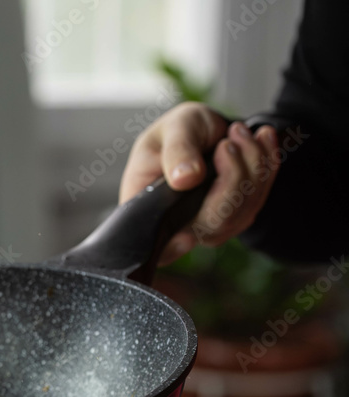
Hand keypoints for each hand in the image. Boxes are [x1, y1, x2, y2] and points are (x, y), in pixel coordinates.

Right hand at [119, 101, 280, 264]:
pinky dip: (266, 165)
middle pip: (214, 223)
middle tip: (229, 139)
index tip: (186, 238)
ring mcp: (209, 224)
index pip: (157, 243)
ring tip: (240, 131)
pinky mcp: (234, 215)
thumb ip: (177, 152)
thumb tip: (186, 179)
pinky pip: (258, 198)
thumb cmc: (178, 130)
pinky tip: (263, 139)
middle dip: (233, 177)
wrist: (202, 128)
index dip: (173, 248)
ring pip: (242, 211)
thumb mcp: (172, 129)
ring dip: (253, 164)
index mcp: (148, 208)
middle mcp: (178, 224)